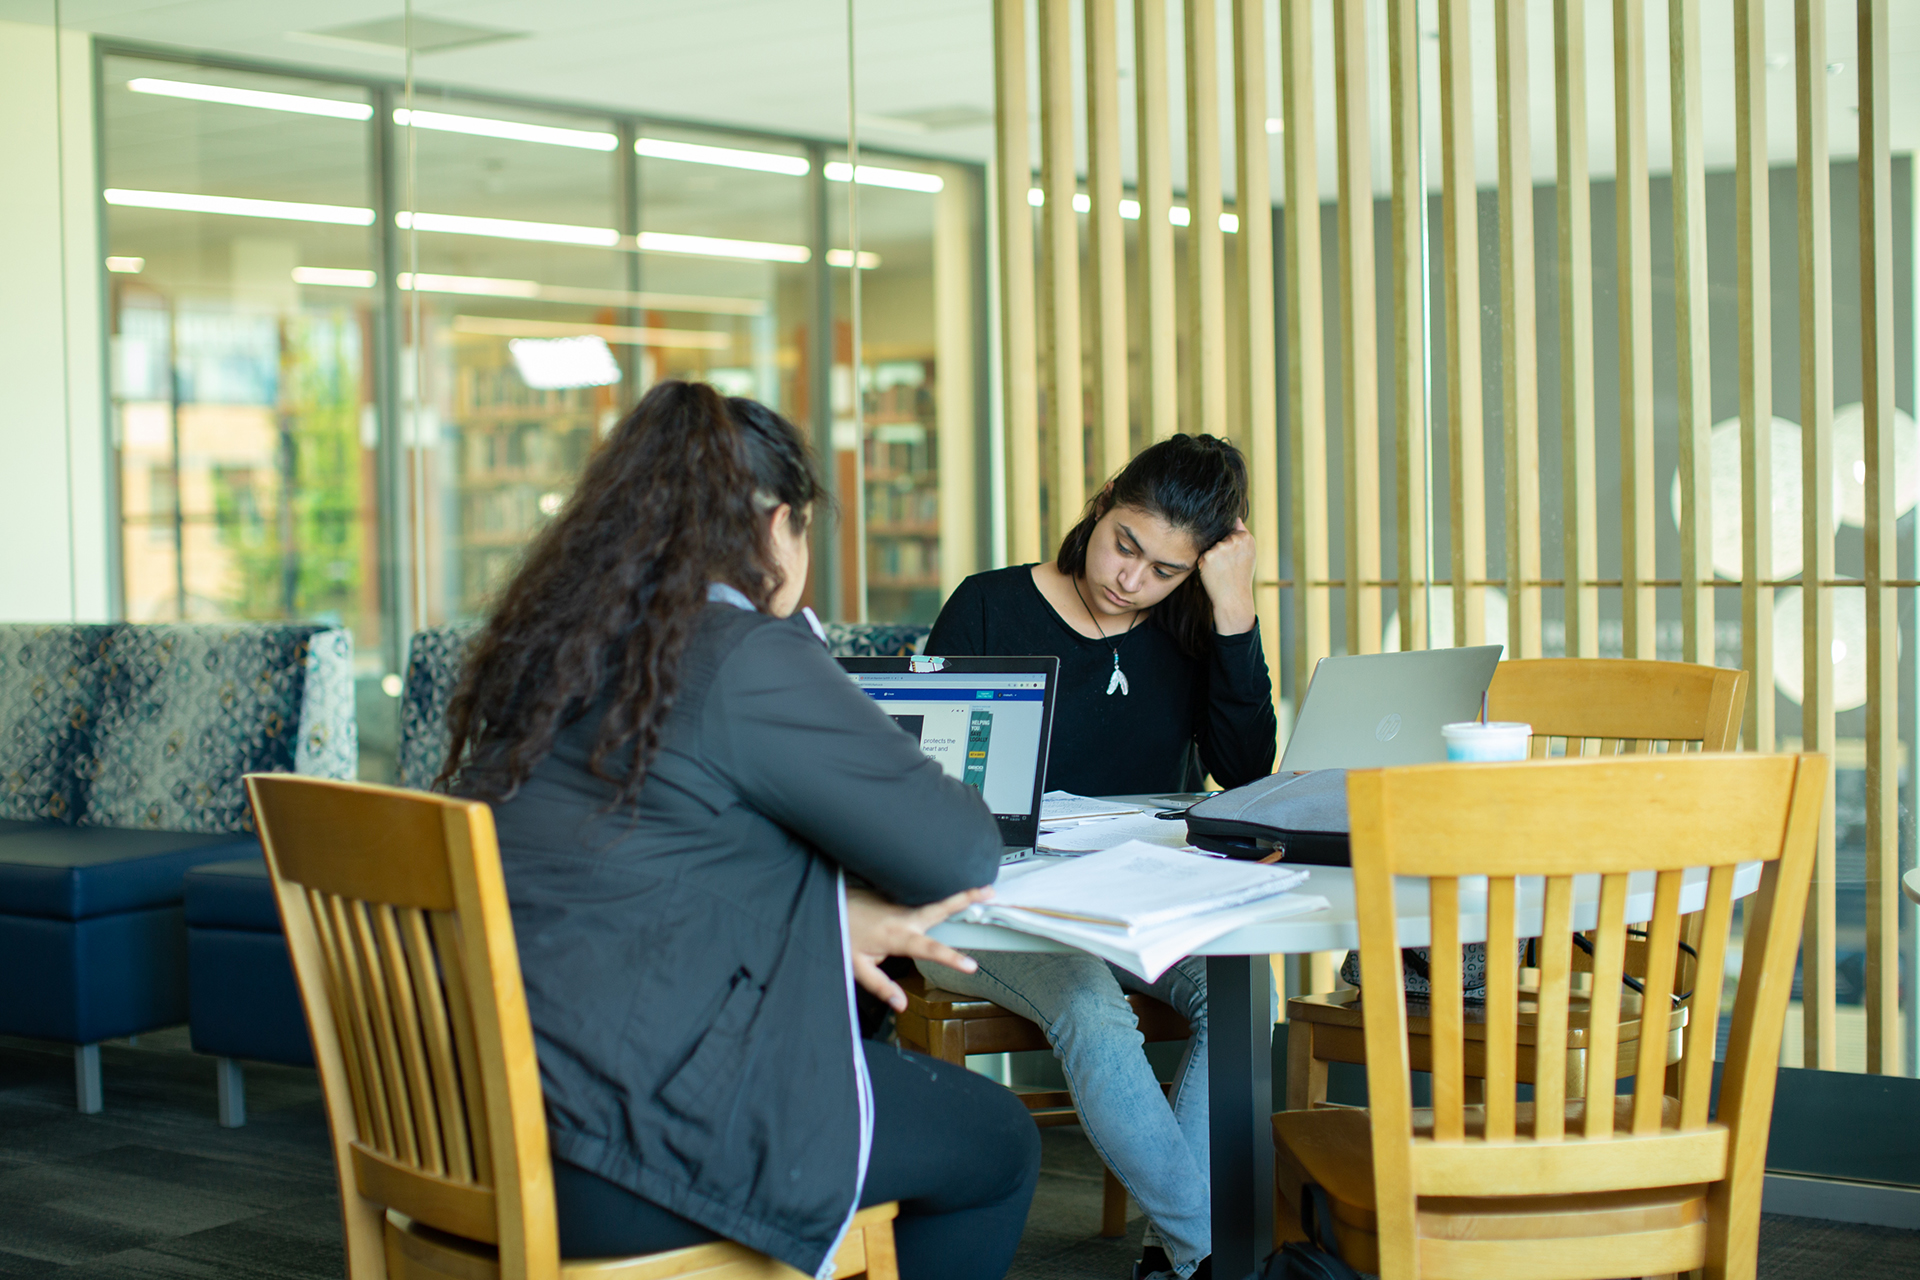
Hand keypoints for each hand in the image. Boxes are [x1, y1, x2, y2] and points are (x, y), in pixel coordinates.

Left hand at [846, 886, 993, 1011]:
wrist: (826, 903)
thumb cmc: (840, 932)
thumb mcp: (856, 966)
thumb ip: (881, 986)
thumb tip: (901, 1004)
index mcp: (897, 935)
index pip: (930, 949)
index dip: (951, 959)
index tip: (971, 966)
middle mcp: (903, 915)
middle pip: (940, 906)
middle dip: (966, 898)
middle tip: (989, 892)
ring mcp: (899, 900)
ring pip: (932, 895)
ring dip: (955, 890)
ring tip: (980, 884)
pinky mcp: (894, 892)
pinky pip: (920, 892)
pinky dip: (935, 889)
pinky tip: (946, 885)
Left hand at [1197, 519, 1257, 634]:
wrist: (1233, 597)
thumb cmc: (1240, 576)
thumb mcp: (1248, 554)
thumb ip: (1242, 535)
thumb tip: (1235, 518)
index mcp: (1246, 538)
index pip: (1231, 527)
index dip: (1229, 541)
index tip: (1232, 555)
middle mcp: (1234, 540)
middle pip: (1219, 536)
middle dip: (1220, 548)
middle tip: (1228, 566)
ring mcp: (1220, 547)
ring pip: (1210, 545)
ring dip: (1212, 555)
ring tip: (1221, 570)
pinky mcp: (1208, 556)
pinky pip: (1202, 554)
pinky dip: (1205, 563)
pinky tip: (1214, 572)